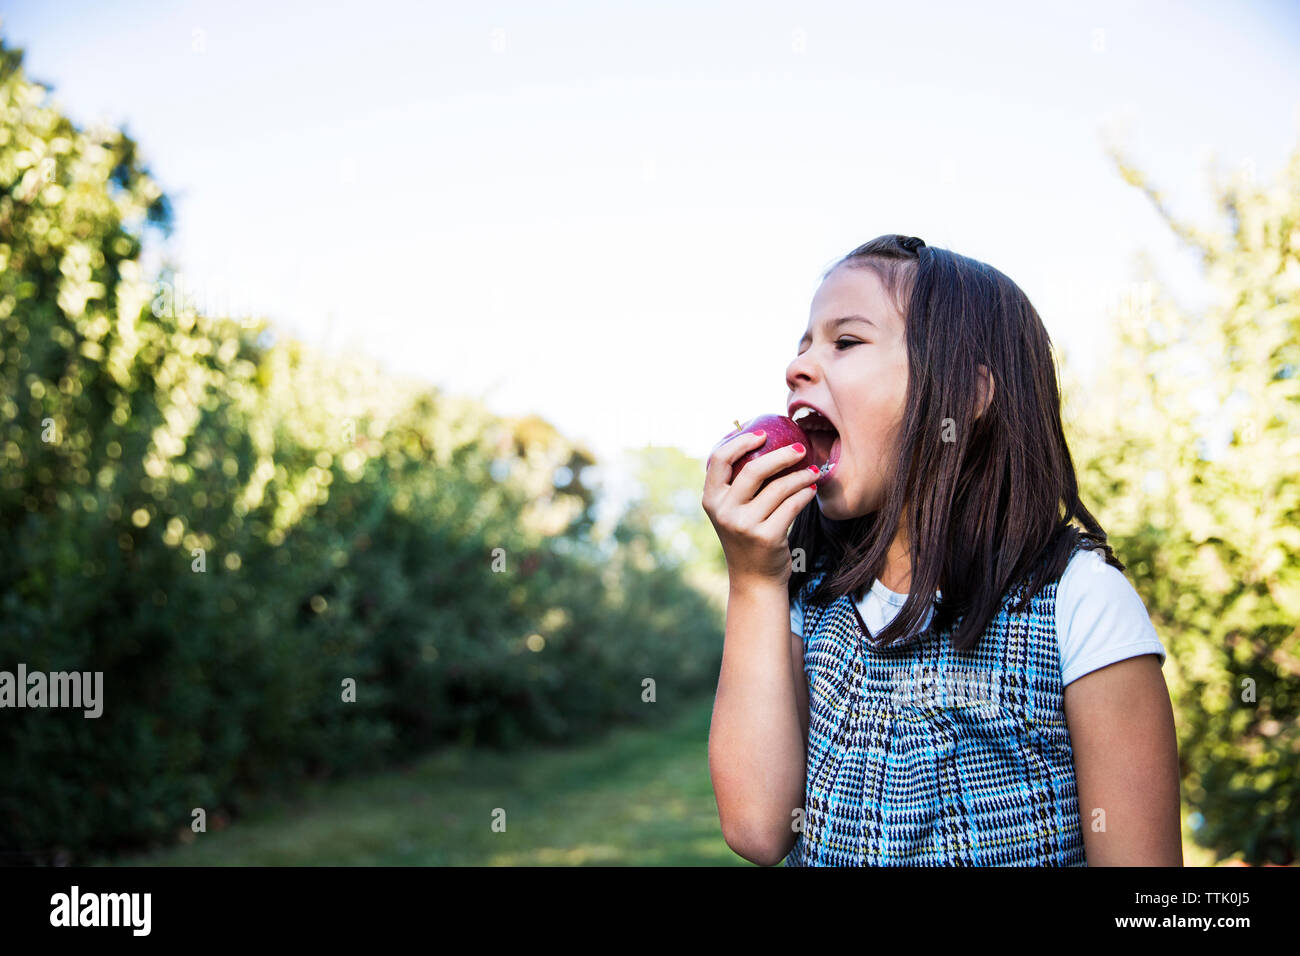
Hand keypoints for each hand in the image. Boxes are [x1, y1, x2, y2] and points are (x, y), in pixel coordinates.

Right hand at [701, 430, 819, 585]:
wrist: (754, 579)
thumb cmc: (747, 536)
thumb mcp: (732, 512)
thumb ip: (738, 485)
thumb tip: (763, 443)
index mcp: (711, 500)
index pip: (719, 460)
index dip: (740, 442)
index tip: (763, 434)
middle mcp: (724, 512)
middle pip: (753, 470)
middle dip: (782, 455)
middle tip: (800, 449)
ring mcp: (744, 525)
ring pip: (779, 488)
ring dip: (801, 475)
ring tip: (812, 471)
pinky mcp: (767, 536)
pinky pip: (792, 505)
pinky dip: (805, 494)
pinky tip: (811, 489)